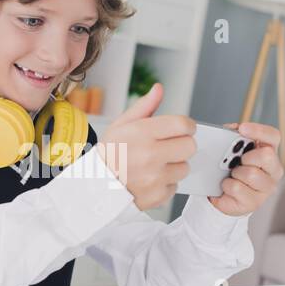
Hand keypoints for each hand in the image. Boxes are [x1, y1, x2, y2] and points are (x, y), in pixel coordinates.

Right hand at [94, 83, 196, 210]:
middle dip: (182, 145)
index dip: (186, 126)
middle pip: (190, 146)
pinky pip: (174, 186)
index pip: (184, 125)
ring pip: (184, 168)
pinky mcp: (157, 196)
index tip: (182, 130)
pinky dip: (165, 184)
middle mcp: (150, 155)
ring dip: (174, 166)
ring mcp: (154, 178)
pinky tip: (150, 180)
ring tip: (154, 166)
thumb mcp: (121, 125)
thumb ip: (144, 106)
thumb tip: (158, 89)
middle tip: (167, 148)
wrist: (94, 185)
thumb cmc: (108, 154)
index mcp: (142, 133)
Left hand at [209, 121, 282, 215]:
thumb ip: (234, 138)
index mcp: (270, 152)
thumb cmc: (232, 170)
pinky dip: (226, 185)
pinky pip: (237, 188)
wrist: (225, 196)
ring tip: (232, 176)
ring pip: (251, 174)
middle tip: (237, 162)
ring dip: (235, 173)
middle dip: (247, 156)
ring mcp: (267, 188)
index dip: (259, 131)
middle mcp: (274, 170)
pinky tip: (228, 187)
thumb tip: (232, 129)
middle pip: (267, 156)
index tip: (243, 128)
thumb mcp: (233, 151)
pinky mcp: (255, 202)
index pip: (273, 136)